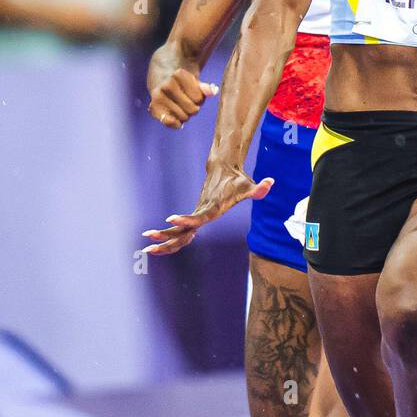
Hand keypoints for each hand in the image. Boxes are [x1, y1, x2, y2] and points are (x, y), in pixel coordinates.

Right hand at [142, 164, 272, 254]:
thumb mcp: (249, 185)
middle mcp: (202, 211)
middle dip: (166, 236)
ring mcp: (198, 213)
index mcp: (213, 207)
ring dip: (163, 239)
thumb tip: (270, 183)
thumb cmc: (238, 179)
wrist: (223, 167)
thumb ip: (259, 188)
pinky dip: (171, 238)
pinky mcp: (197, 214)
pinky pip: (182, 230)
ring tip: (146, 248)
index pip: (198, 216)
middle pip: (182, 227)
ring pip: (178, 230)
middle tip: (148, 243)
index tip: (170, 218)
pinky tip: (160, 249)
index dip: (186, 219)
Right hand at [148, 68, 218, 128]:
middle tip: (186, 101)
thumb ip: (205, 88)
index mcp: (179, 75)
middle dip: (193, 107)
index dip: (199, 98)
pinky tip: (176, 118)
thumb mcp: (195, 82)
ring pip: (184, 117)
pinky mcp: (154, 108)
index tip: (192, 94)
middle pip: (192, 109)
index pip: (199, 98)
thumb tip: (213, 91)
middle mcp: (167, 85)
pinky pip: (170, 122)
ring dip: (185, 114)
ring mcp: (159, 97)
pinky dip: (176, 123)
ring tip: (180, 106)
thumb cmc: (184, 83)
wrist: (162, 79)